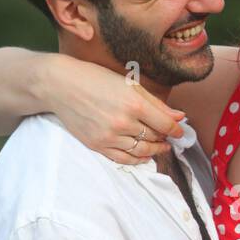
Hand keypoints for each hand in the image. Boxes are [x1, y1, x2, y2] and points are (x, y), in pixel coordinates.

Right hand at [49, 54, 186, 163]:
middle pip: (154, 137)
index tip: (180, 131)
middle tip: (168, 136)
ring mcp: (109, 136)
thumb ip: (156, 102)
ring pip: (141, 151)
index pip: (165, 124)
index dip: (176, 130)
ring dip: (154, 150)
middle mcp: (123, 122)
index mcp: (134, 103)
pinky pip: (123, 159)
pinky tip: (144, 156)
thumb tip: (179, 117)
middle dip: (165, 137)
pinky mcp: (97, 145)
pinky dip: (137, 160)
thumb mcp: (129, 84)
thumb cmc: (94, 79)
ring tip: (160, 146)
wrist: (60, 86)